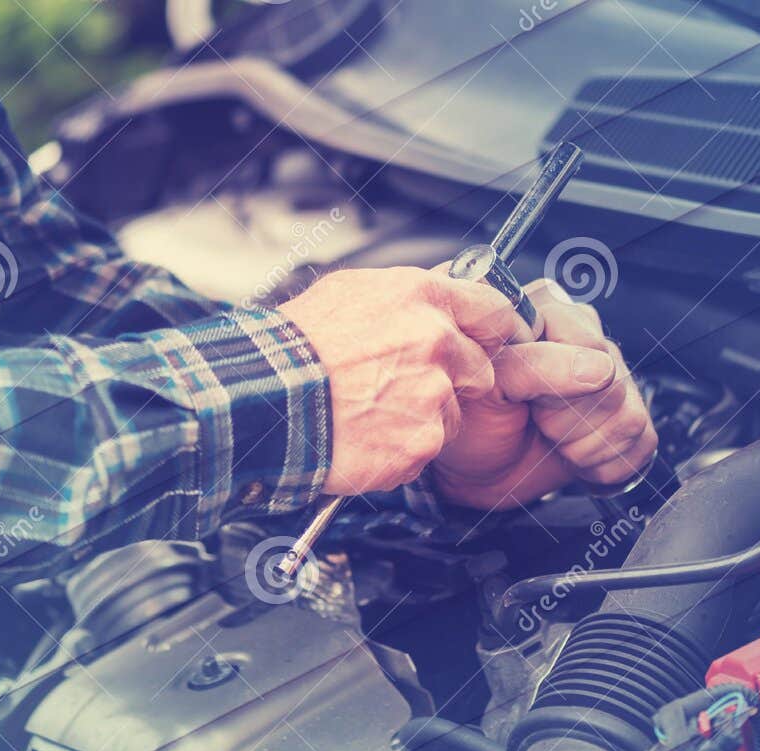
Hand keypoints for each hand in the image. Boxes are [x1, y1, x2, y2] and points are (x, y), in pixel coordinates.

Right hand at [277, 267, 527, 495]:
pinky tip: (366, 436)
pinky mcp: (421, 442)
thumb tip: (440, 291)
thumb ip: (407, 294)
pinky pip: (426, 449)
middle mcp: (437, 343)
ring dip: (424, 418)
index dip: (490, 330)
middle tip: (406, 386)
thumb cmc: (295, 344)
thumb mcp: (349, 291)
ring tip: (372, 412)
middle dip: (453, 380)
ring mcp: (433, 395)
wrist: (264, 396)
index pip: (494, 310)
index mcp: (423, 298)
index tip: (486, 341)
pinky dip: (401, 450)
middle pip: (480, 369)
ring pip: (452, 413)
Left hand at [431, 280, 656, 509]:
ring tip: (549, 436)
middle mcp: (585, 333)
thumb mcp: (482, 385)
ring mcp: (614, 373)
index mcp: (546, 309)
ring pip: (627, 417)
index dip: (551, 381)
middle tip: (534, 418)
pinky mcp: (630, 414)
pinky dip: (600, 463)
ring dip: (579, 444)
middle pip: (610, 381)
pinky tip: (572, 452)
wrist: (474, 471)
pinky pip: (641, 443)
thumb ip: (529, 363)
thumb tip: (595, 368)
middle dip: (564, 417)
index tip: (520, 395)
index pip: (584, 342)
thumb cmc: (468, 421)